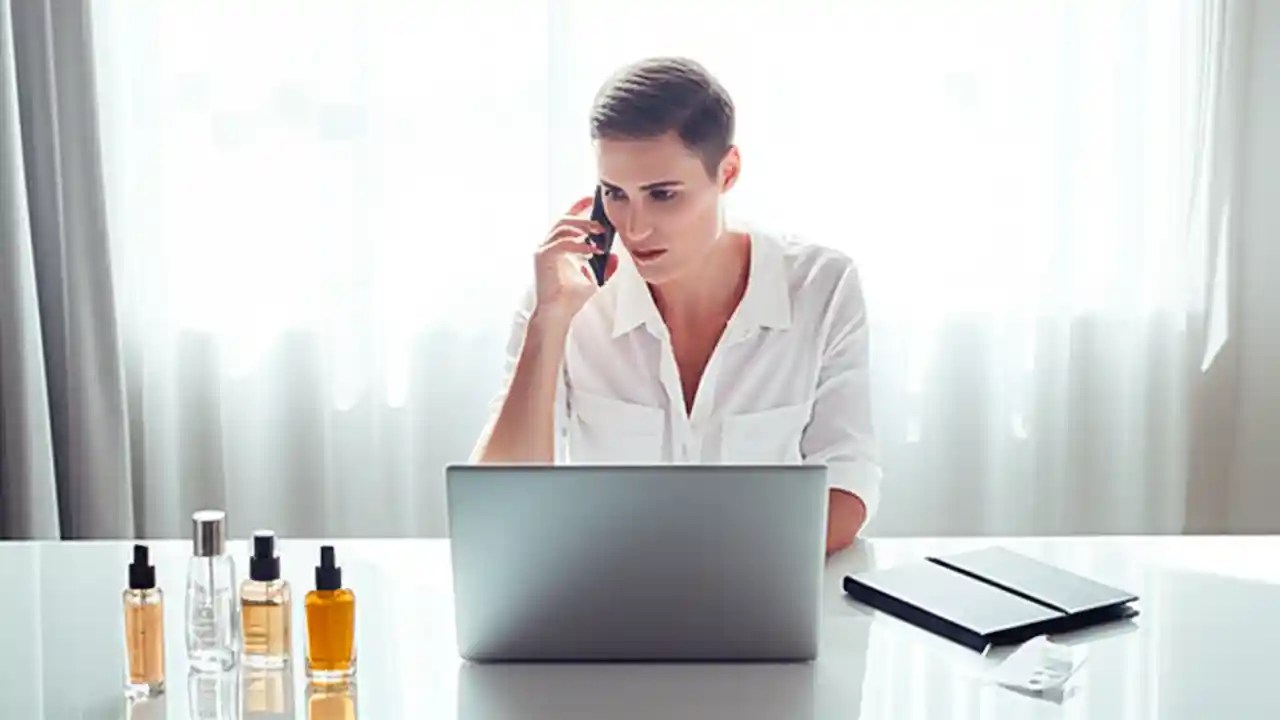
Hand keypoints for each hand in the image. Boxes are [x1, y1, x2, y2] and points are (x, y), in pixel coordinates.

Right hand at [531, 196, 618, 326]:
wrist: (559, 314)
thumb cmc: (571, 299)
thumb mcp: (594, 279)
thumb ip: (604, 267)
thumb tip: (616, 256)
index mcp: (558, 246)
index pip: (566, 220)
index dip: (578, 207)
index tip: (592, 198)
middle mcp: (548, 245)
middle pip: (564, 219)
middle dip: (584, 217)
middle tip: (602, 222)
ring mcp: (543, 250)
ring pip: (562, 227)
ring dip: (582, 227)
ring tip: (599, 233)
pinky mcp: (542, 258)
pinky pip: (561, 243)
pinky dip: (578, 244)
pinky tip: (592, 249)